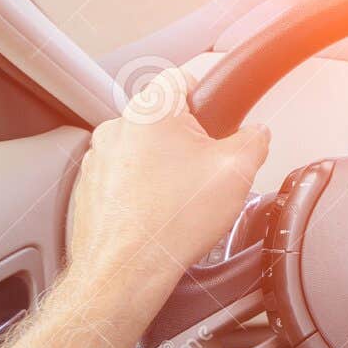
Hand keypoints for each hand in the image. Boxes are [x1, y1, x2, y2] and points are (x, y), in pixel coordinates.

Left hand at [66, 66, 268, 313]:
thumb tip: (256, 135)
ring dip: (166, 168)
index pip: (184, 76)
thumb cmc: (169, 225)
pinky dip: (144, 191)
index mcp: (150, 112)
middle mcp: (117, 129)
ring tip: (183, 201)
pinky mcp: (91, 188)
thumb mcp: (236, 173)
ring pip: (146, 151)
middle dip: (191, 141)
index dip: (210, 93)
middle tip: (208, 172)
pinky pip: (127, 178)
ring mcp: (99, 159)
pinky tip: (162, 215)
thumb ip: (254, 140)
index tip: (220, 111)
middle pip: (167, 120)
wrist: (126, 271)